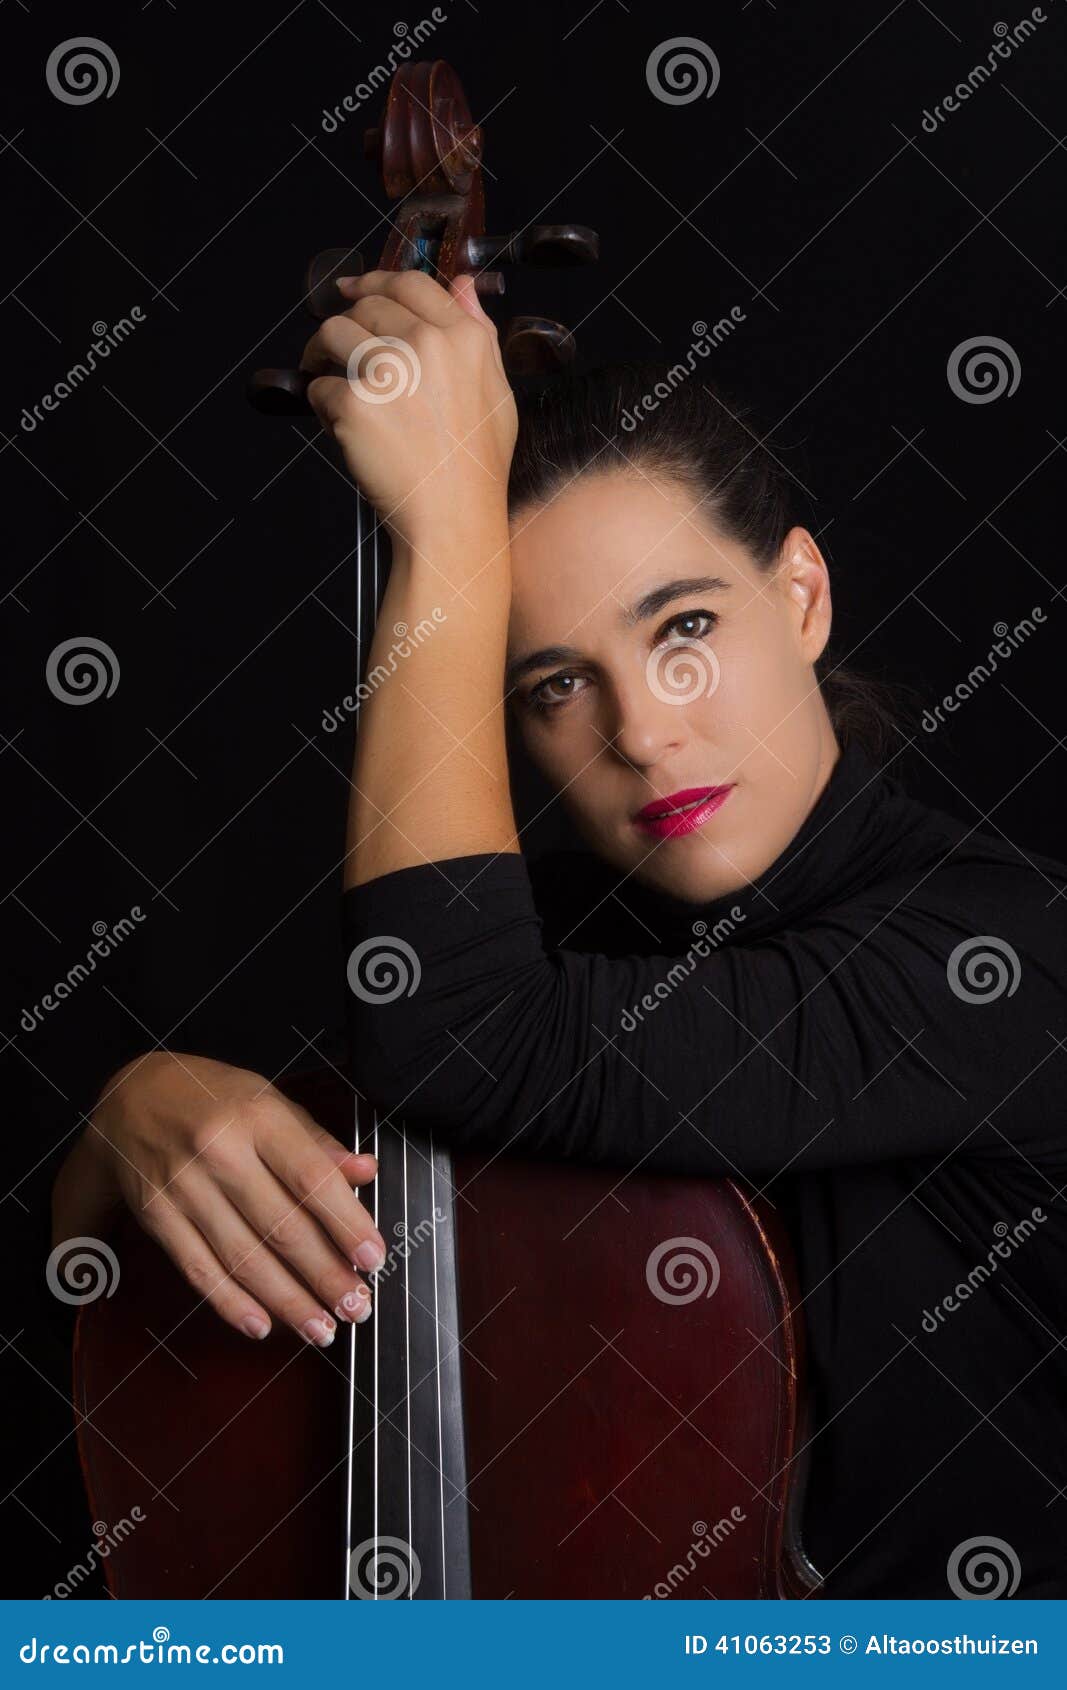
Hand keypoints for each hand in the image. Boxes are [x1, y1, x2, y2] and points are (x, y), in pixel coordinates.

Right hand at [79, 1052, 384, 1345]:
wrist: (131, 1098)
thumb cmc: (213, 1098)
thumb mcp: (269, 1100)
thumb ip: (318, 1142)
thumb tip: (365, 1173)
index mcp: (258, 1116)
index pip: (311, 1178)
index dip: (345, 1224)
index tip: (373, 1259)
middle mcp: (220, 1152)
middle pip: (281, 1227)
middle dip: (324, 1276)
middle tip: (356, 1307)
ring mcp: (184, 1188)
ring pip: (243, 1258)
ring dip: (288, 1301)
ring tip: (322, 1328)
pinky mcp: (158, 1217)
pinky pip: (199, 1269)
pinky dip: (232, 1303)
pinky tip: (262, 1325)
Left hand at [299, 269, 516, 547]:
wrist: (453, 519)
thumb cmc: (476, 467)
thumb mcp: (497, 393)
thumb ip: (480, 334)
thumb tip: (461, 284)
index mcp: (465, 338)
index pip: (411, 283)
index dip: (376, 281)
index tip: (353, 289)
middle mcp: (427, 343)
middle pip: (367, 306)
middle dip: (346, 321)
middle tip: (332, 345)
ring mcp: (388, 370)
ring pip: (333, 334)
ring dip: (321, 352)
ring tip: (324, 376)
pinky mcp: (354, 402)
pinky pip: (320, 387)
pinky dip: (322, 406)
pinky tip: (341, 427)